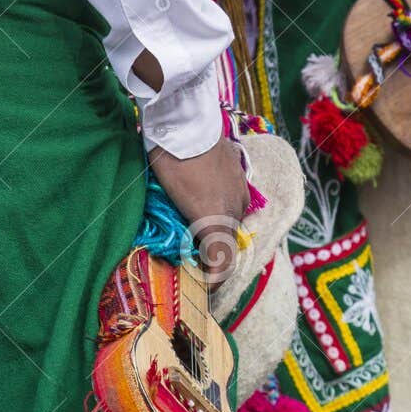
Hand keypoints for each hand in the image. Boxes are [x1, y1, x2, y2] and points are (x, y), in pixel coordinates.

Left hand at [148, 136, 248, 286]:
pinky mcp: (240, 172)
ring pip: (234, 218)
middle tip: (199, 259)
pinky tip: (212, 199)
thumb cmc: (170, 164)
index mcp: (216, 221)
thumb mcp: (170, 201)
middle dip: (216, 253)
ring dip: (220, 227)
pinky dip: (226, 205)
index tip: (205, 288)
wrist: (183, 123)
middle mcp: (234, 209)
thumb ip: (185, 229)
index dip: (214, 280)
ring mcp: (239, 189)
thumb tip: (190, 248)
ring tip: (202, 227)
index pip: (221, 264)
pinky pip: (238, 198)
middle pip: (228, 241)